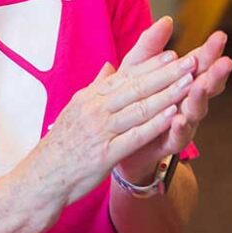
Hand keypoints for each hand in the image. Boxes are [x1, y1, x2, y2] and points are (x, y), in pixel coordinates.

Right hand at [18, 16, 199, 208]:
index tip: (173, 54)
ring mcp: (99, 131)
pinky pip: (135, 136)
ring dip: (166, 94)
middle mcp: (94, 110)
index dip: (151, 65)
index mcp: (88, 98)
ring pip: (139, 108)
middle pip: (135, 88)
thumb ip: (95, 88)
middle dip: (165, 74)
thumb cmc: (61, 145)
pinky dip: (155, 124)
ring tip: (189, 82)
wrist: (41, 178)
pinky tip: (173, 114)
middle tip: (190, 61)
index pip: (124, 77)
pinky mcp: (105, 154)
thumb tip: (109, 67)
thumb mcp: (74, 110)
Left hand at [115, 18, 231, 184]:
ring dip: (200, 97)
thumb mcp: (137, 70)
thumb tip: (166, 19)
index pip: (198, 64)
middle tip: (225, 61)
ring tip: (202, 85)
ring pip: (195, 109)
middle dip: (214, 73)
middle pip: (204, 85)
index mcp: (179, 83)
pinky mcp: (169, 143)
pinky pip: (177, 136)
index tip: (219, 35)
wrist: (122, 144)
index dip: (209, 51)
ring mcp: (182, 123)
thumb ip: (150, 47)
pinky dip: (179, 127)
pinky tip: (180, 119)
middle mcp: (187, 102)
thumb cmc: (135, 102)